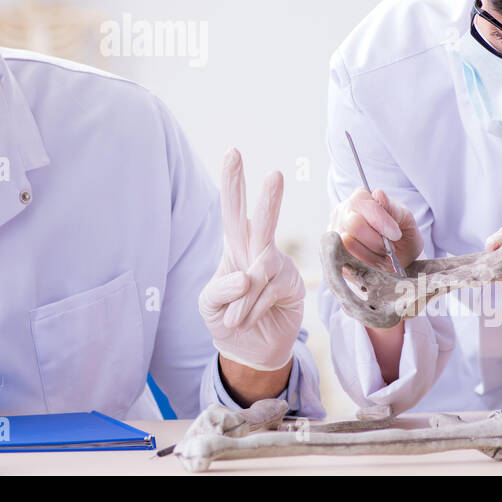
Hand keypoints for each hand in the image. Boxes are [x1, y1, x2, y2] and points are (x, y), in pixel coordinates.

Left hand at [198, 149, 304, 372]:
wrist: (250, 349)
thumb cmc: (226, 318)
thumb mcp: (209, 304)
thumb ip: (221, 289)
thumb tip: (247, 276)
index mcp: (234, 245)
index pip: (232, 210)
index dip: (233, 183)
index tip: (233, 152)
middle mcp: (257, 250)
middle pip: (261, 221)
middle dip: (267, 199)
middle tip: (275, 175)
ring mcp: (277, 266)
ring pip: (263, 263)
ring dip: (245, 295)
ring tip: (234, 318)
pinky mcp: (291, 285)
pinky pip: (267, 293)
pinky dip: (252, 309)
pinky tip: (246, 320)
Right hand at [331, 188, 421, 272]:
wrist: (398, 255)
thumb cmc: (401, 233)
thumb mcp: (405, 219)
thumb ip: (392, 208)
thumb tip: (378, 194)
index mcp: (360, 198)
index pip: (365, 205)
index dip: (382, 222)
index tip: (396, 234)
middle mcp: (343, 212)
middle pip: (354, 224)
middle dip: (377, 240)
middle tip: (388, 247)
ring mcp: (335, 232)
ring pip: (348, 243)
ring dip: (371, 253)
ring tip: (381, 254)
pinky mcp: (333, 252)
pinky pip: (346, 259)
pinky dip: (365, 263)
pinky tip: (373, 261)